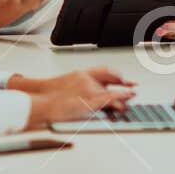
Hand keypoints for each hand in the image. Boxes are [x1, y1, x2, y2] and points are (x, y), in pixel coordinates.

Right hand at [22, 67, 136, 125]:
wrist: (41, 101)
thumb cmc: (49, 95)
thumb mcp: (65, 84)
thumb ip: (78, 85)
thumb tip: (84, 91)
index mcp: (81, 74)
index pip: (104, 70)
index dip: (116, 75)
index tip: (124, 78)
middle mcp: (87, 80)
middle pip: (110, 81)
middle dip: (123, 84)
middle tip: (133, 88)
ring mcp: (89, 90)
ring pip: (111, 92)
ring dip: (123, 95)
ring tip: (131, 97)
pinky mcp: (89, 102)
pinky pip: (108, 100)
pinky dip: (118, 100)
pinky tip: (124, 103)